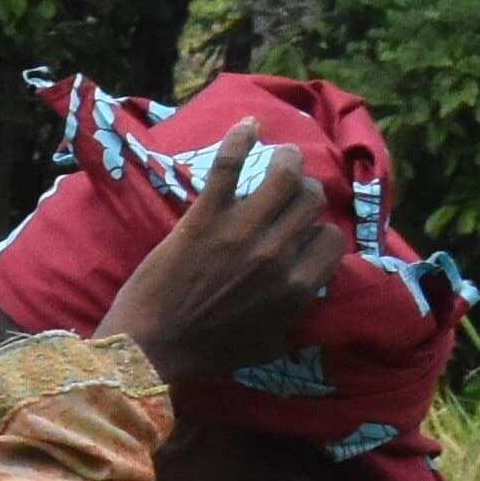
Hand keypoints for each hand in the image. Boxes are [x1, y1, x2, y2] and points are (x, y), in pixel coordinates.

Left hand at [100, 143, 348, 386]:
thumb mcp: (268, 347)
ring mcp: (241, 232)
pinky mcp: (204, 218)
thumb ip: (296, 321)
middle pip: (312, 201)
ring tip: (281, 155)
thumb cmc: (206, 354)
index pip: (331, 240)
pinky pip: (229, 167)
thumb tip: (314, 302)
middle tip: (292, 190)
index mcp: (297, 287)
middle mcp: (277, 255)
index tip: (305, 234)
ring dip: (288, 159)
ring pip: (285, 175)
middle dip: (307, 191)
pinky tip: (248, 125)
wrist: (148, 349)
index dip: (320, 233)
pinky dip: (240, 140)